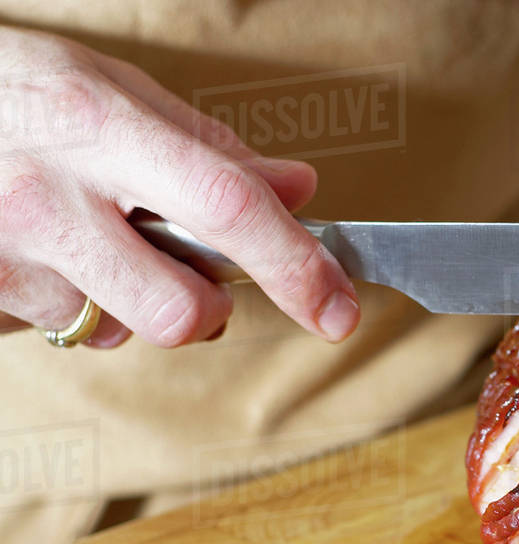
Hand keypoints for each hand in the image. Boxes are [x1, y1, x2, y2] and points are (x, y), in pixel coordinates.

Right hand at [0, 28, 359, 347]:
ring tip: (104, 246)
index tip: (339, 309)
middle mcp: (54, 196)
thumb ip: (211, 148)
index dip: (296, 266)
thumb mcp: (114, 90)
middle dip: (207, 306)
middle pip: (180, 310)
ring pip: (124, 332)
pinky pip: (71, 331)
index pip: (228, 206)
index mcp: (103, 128)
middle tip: (189, 267)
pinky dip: (84, 303)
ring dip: (140, 305)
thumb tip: (298, 188)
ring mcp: (13, 251)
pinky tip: (57, 254)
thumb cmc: (18, 91)